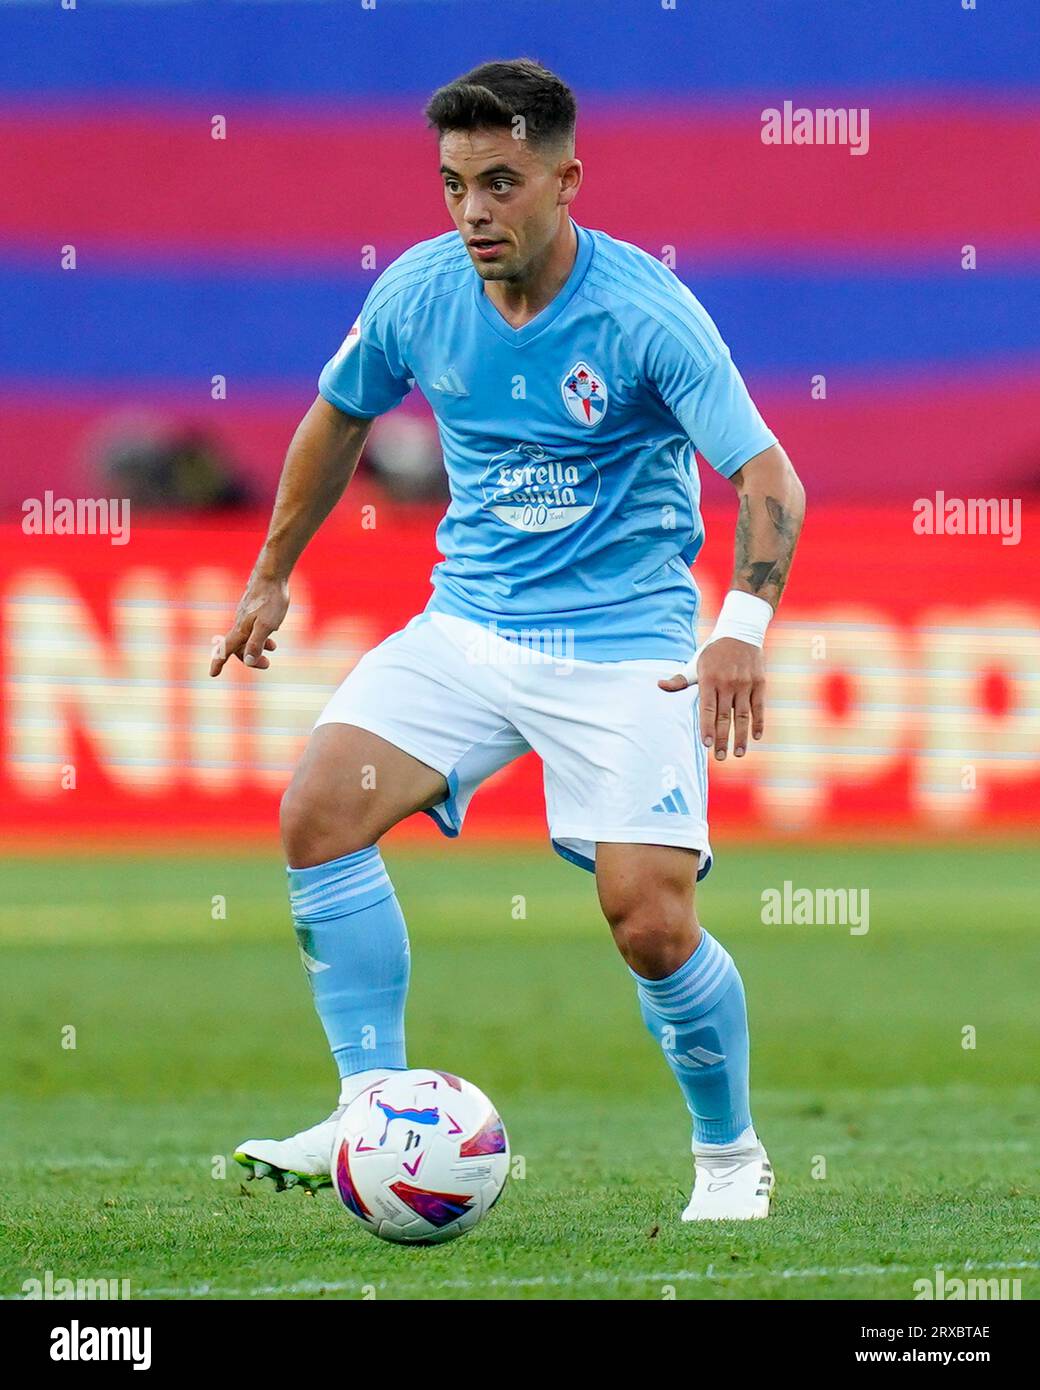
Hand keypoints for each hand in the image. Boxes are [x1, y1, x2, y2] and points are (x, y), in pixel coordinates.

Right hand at [209, 575, 288, 676]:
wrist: (272, 573)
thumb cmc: (270, 599)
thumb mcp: (266, 625)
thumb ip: (256, 643)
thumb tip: (247, 661)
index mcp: (241, 629)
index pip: (226, 649)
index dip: (218, 662)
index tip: (212, 674)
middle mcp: (240, 623)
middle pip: (238, 646)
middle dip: (249, 658)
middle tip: (267, 664)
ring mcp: (246, 614)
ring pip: (246, 636)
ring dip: (257, 646)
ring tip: (273, 648)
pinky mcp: (253, 607)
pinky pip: (253, 626)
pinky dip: (260, 634)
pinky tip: (273, 628)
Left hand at [658, 636, 764, 759]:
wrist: (741, 632)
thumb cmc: (713, 652)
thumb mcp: (695, 663)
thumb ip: (680, 680)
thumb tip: (659, 685)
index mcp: (710, 679)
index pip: (708, 709)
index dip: (707, 727)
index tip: (706, 744)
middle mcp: (728, 683)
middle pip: (725, 716)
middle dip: (723, 738)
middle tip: (721, 757)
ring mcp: (745, 684)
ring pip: (743, 715)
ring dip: (741, 736)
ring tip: (738, 753)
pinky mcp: (760, 683)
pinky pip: (759, 707)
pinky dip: (758, 722)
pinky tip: (756, 737)